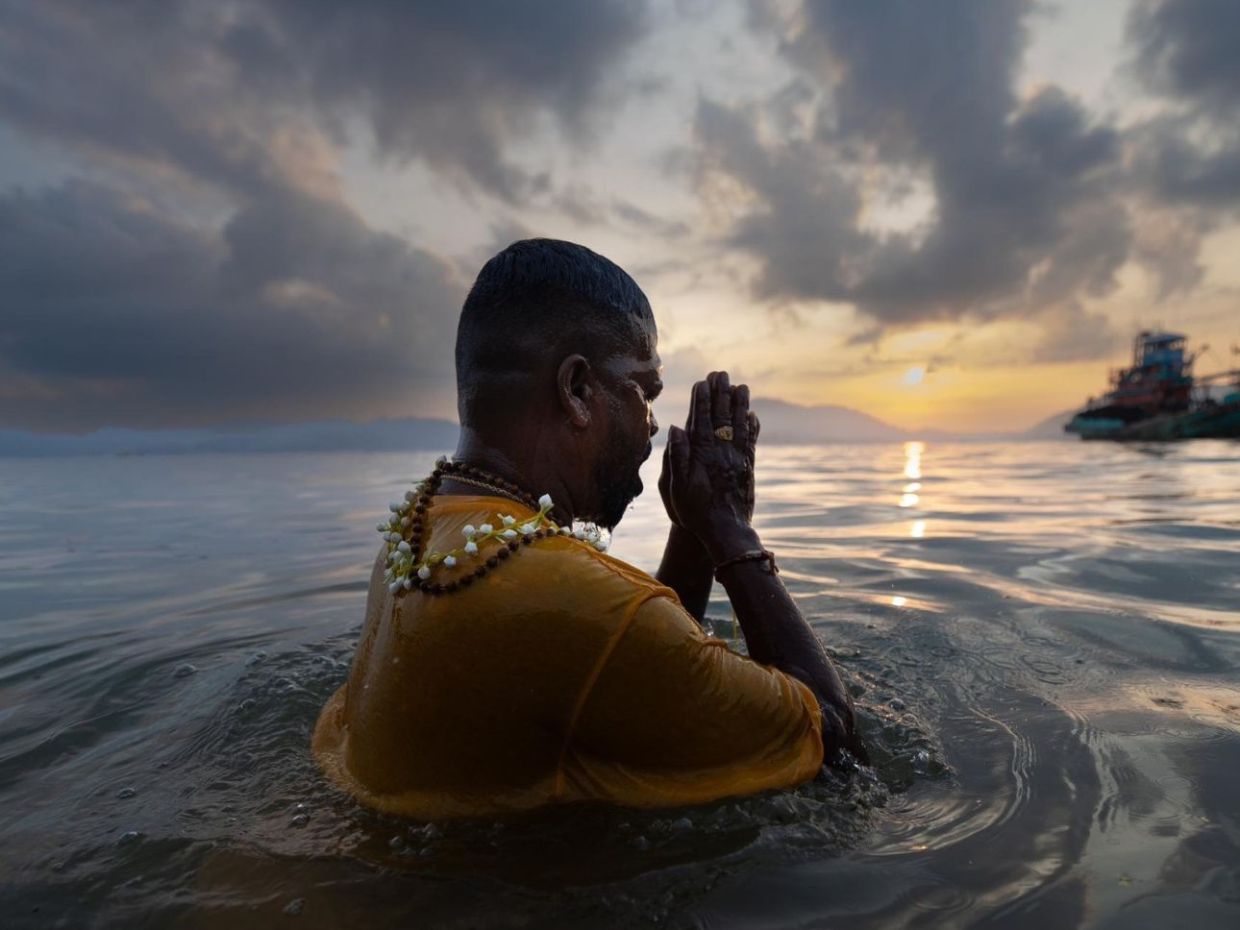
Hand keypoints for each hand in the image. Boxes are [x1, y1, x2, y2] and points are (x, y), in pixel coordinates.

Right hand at [660, 371, 759, 552]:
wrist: (725, 531)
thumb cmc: (695, 512)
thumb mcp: (676, 487)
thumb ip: (677, 457)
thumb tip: (676, 428)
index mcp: (702, 455)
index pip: (702, 420)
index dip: (702, 399)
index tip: (702, 382)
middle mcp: (721, 453)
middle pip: (722, 416)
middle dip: (721, 394)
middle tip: (722, 374)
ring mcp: (737, 459)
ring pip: (739, 425)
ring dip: (740, 404)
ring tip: (741, 387)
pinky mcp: (747, 468)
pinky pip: (750, 441)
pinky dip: (751, 426)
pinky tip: (752, 415)